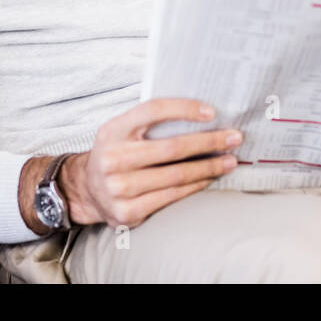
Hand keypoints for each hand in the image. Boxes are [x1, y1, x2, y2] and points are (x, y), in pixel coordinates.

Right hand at [60, 99, 240, 227]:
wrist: (86, 190)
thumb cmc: (115, 153)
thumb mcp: (121, 131)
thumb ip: (149, 122)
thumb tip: (200, 112)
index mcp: (113, 131)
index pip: (153, 111)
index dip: (184, 109)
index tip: (212, 112)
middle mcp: (113, 158)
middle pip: (172, 148)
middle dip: (209, 142)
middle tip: (234, 138)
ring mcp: (119, 187)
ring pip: (176, 175)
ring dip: (209, 167)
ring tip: (229, 160)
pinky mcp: (127, 211)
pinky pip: (171, 196)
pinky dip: (195, 186)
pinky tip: (210, 179)